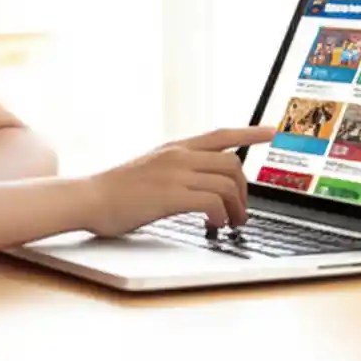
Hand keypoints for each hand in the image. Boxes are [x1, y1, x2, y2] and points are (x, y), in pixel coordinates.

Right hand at [82, 126, 273, 236]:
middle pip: (232, 164)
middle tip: (240, 213)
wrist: (88, 198)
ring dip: (236, 209)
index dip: (249, 133)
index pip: (220, 134)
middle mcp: (177, 156)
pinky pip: (212, 203)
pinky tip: (212, 228)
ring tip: (229, 225)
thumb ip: (175, 169)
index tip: (272, 131)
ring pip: (227, 184)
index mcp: (174, 148)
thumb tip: (199, 183)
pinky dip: (220, 218)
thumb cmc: (115, 191)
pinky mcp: (170, 195)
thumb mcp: (149, 169)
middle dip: (244, 191)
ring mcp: (174, 174)